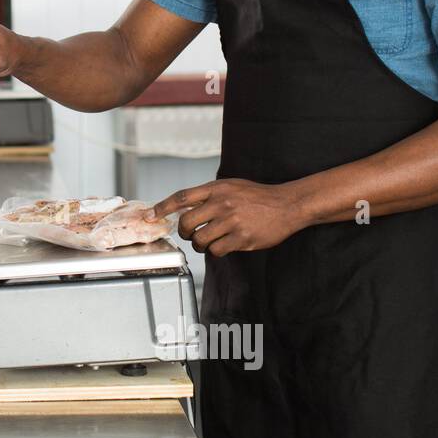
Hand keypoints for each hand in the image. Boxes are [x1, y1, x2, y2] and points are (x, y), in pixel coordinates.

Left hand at [151, 179, 304, 255]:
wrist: (287, 205)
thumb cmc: (256, 197)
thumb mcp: (230, 186)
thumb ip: (208, 195)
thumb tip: (182, 208)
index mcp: (217, 188)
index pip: (182, 197)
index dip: (162, 207)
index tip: (151, 215)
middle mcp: (222, 203)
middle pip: (186, 222)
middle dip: (184, 232)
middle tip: (190, 234)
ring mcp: (232, 222)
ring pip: (200, 240)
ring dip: (199, 245)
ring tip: (207, 242)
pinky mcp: (242, 238)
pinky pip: (216, 250)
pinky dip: (215, 250)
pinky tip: (223, 245)